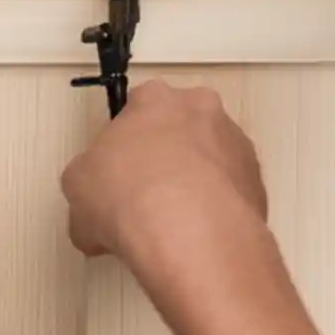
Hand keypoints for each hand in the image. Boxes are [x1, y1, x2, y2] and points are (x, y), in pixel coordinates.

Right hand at [61, 80, 266, 258]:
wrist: (189, 233)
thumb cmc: (129, 197)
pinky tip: (197, 236)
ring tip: (171, 225)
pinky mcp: (257, 181)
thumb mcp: (77, 188)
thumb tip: (94, 213)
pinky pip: (231, 192)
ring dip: (195, 184)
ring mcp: (235, 144)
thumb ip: (89, 185)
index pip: (136, 111)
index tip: (117, 172)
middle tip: (144, 197)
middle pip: (180, 130)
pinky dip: (216, 209)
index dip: (124, 145)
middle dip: (165, 159)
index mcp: (155, 99)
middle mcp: (203, 110)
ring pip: (210, 160)